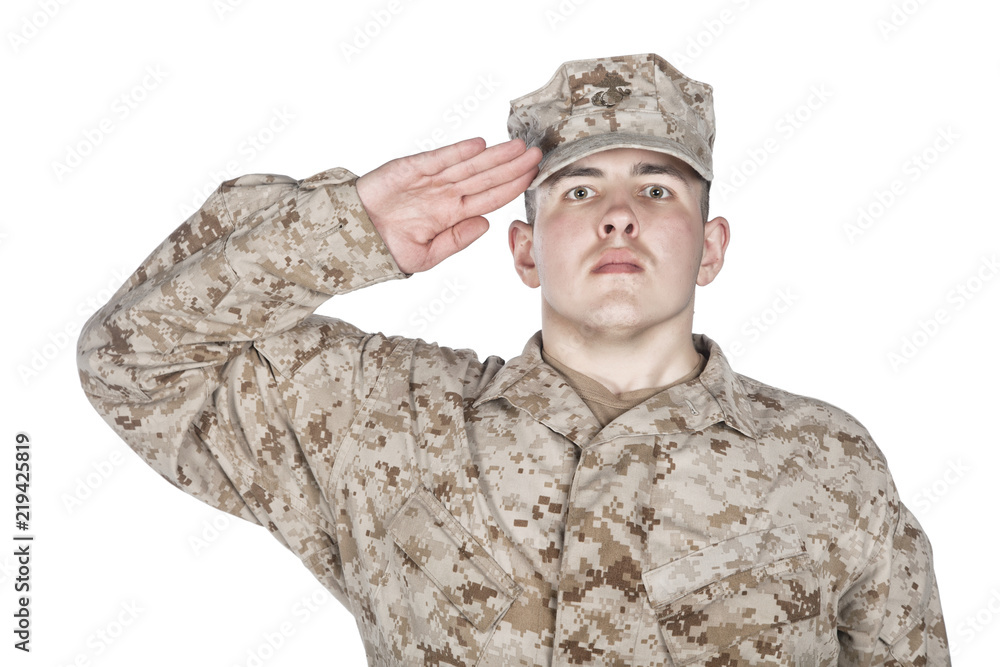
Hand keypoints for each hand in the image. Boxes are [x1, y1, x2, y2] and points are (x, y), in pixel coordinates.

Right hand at [355, 138, 540, 273]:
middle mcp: (445, 194)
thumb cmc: (387, 248)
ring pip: (469, 165)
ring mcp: (430, 179)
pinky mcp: (410, 168)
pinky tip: (480, 145)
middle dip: (512, 166)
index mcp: (452, 215)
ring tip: (518, 146)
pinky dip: (458, 152)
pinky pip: (438, 159)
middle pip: (486, 177)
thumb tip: (486, 225)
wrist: (353, 238)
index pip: (490, 197)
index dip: (512, 185)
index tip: (533, 175)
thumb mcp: (426, 256)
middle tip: (537, 153)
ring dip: (494, 155)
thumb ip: (456, 240)